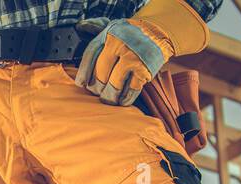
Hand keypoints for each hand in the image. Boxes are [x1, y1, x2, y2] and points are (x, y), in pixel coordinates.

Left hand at [75, 0, 208, 105]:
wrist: (159, 32)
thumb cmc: (131, 33)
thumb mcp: (114, 26)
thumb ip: (96, 27)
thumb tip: (81, 26)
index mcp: (110, 36)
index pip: (90, 57)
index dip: (84, 73)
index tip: (82, 84)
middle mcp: (120, 46)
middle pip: (101, 74)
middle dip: (98, 87)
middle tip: (98, 92)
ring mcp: (133, 59)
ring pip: (115, 84)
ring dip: (110, 96)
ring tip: (109, 99)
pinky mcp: (145, 70)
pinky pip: (132, 90)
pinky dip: (126, 98)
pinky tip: (122, 100)